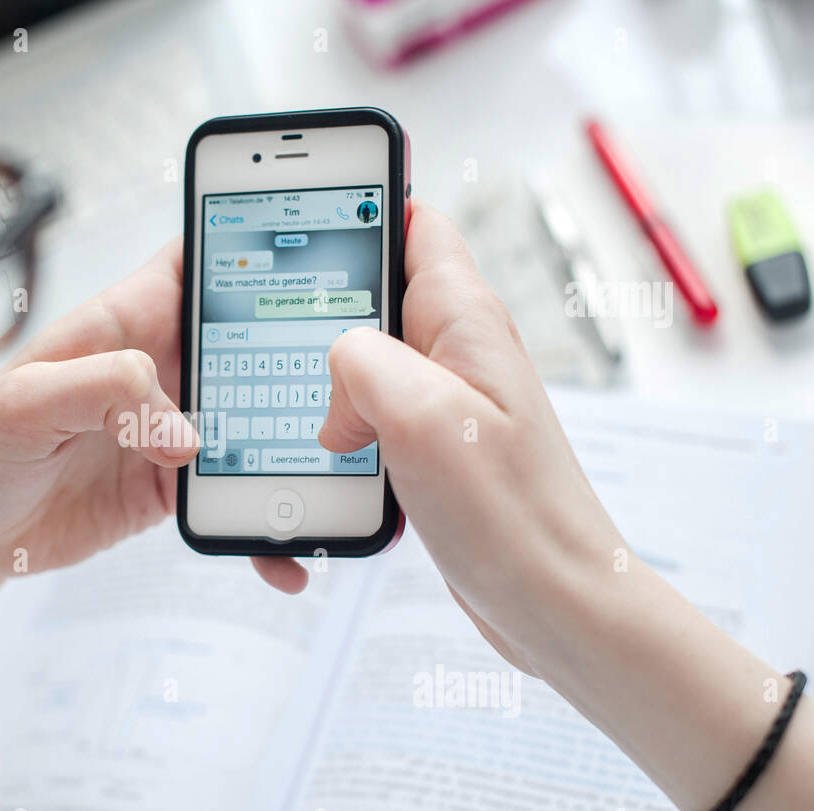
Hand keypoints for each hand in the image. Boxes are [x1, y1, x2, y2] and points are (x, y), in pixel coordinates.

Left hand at [0, 239, 308, 591]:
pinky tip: (284, 556)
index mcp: (123, 323)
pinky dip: (261, 525)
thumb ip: (100, 390)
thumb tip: (184, 431)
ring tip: (342, 477)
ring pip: (256, 421)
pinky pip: (235, 497)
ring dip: (296, 446)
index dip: (249, 244)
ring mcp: (172, 427)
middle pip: (248, 342)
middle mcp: (157, 368)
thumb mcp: (24, 402)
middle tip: (355, 379)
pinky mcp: (175, 483)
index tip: (313, 249)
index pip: (196, 262)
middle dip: (303, 353)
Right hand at [318, 203, 813, 810]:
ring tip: (280, 398)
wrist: (553, 603)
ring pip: (362, 362)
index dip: (358, 204)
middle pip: (373, 293)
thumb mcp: (424, 419)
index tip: (296, 207)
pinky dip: (337, 431)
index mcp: (464, 320)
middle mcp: (457, 352)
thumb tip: (334, 383)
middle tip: (259, 319)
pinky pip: (369, 419)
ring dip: (322, 380)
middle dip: (317, 305)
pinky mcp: (432, 451)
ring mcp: (445, 402)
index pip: (413, 223)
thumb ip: (362, 363)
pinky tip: (318, 459)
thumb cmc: (513, 516)